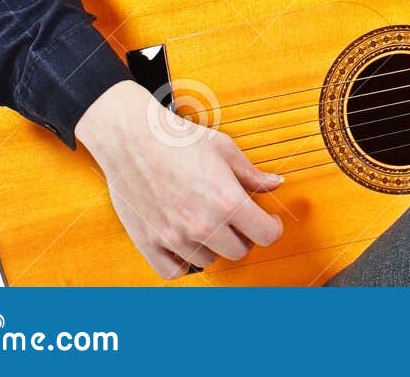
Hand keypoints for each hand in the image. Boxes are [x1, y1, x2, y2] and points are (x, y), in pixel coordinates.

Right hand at [75, 80, 285, 278]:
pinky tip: (186, 243)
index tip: (267, 221)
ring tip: (208, 224)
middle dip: (244, 236)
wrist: (133, 138)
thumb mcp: (225, 149)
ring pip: (208, 261)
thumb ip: (252, 174)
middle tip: (236, 219)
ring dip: (213, 247)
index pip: (266, 235)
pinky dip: (183, 262)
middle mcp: (202, 224)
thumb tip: (276, 183)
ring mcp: (174, 237)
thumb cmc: (180, 140)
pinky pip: (173, 271)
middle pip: (239, 251)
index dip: (272, 228)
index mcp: (227, 200)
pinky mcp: (148, 243)